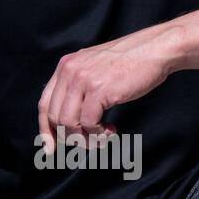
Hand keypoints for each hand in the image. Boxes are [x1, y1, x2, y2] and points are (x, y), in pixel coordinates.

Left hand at [37, 26, 176, 153]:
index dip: (45, 130)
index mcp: (66, 66)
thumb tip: (69, 120)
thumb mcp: (95, 68)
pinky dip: (98, 134)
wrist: (154, 50)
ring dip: (85, 138)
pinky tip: (111, 129)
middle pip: (55, 117)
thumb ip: (78, 86)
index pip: (44, 104)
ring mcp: (83, 80)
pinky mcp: (99, 90)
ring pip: (69, 123)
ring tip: (102, 137)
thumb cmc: (130, 63)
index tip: (50, 148)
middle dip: (70, 137)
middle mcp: (70, 71)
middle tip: (89, 143)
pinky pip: (88, 123)